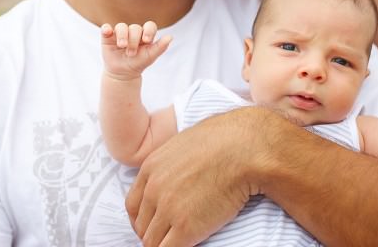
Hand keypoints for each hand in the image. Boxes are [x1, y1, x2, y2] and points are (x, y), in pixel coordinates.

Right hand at [100, 21, 171, 79]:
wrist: (122, 73)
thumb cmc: (138, 63)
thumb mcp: (150, 57)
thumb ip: (160, 47)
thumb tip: (171, 37)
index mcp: (145, 35)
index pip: (149, 26)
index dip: (148, 30)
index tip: (146, 40)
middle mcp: (133, 32)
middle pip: (135, 28)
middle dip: (134, 40)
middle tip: (132, 53)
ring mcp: (120, 33)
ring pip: (121, 26)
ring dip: (122, 36)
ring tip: (122, 46)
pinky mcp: (108, 36)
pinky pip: (106, 28)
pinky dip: (106, 29)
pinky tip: (108, 32)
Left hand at [125, 108, 268, 245]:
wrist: (244, 150)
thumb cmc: (225, 141)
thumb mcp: (185, 145)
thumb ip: (172, 164)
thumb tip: (177, 178)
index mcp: (151, 168)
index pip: (133, 205)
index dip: (142, 218)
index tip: (153, 224)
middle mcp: (154, 189)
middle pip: (141, 225)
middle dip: (153, 233)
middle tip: (167, 236)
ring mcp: (168, 209)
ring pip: (152, 242)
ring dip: (163, 244)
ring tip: (178, 242)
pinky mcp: (186, 228)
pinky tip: (188, 245)